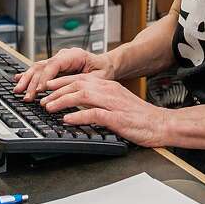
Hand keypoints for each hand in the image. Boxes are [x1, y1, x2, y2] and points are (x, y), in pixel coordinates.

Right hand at [14, 47, 109, 100]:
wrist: (106, 65)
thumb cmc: (103, 71)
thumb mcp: (98, 78)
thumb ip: (84, 82)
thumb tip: (69, 91)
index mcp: (74, 55)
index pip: (55, 64)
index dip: (45, 77)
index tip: (40, 90)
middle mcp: (63, 56)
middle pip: (42, 66)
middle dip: (32, 82)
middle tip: (27, 97)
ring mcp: (57, 60)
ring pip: (37, 67)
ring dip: (27, 80)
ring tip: (18, 91)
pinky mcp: (53, 67)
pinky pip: (38, 70)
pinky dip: (28, 75)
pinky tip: (17, 79)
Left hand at [41, 73, 169, 147]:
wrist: (161, 124)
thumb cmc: (140, 117)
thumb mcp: (117, 103)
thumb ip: (99, 101)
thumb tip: (78, 105)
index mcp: (109, 86)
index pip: (81, 79)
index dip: (61, 82)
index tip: (47, 86)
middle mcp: (110, 91)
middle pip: (78, 84)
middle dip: (57, 90)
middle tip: (42, 98)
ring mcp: (113, 104)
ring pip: (82, 96)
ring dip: (63, 101)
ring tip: (49, 107)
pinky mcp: (117, 118)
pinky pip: (94, 114)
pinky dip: (78, 116)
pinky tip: (67, 120)